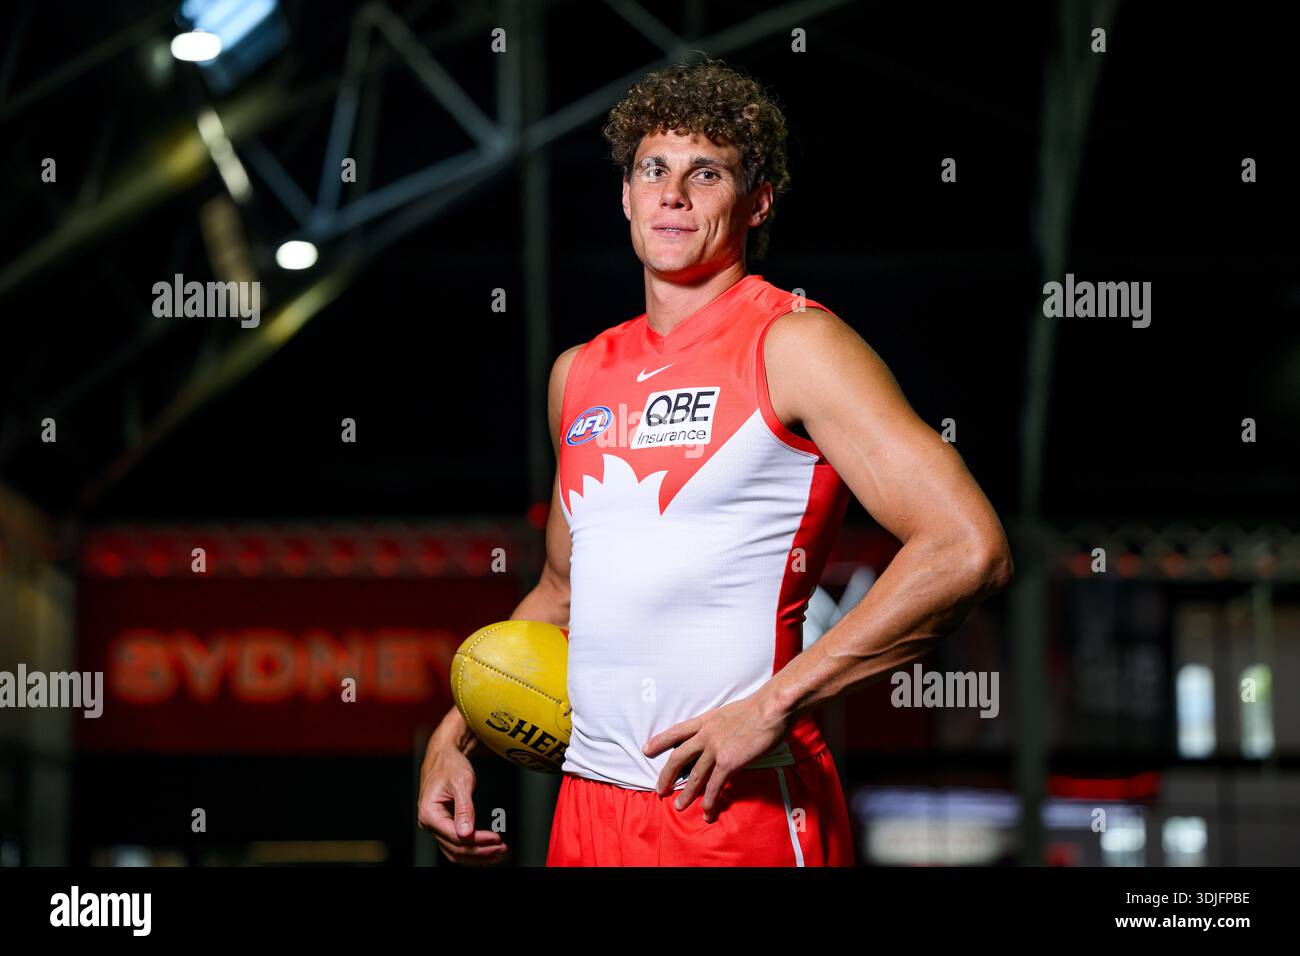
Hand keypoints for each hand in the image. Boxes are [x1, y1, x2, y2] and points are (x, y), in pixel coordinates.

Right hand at [417, 743, 507, 864]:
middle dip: (480, 851)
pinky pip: (455, 844)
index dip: (477, 841)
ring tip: (497, 853)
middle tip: (502, 849)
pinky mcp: (443, 825)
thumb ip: (464, 809)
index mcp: (429, 813)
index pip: (455, 836)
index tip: (496, 839)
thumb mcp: (461, 782)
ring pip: (455, 851)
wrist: (444, 756)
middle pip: (455, 848)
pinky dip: (470, 851)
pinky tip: (485, 854)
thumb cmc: (450, 765)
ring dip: (476, 855)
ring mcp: (435, 826)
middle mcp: (429, 823)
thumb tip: (466, 834)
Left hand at [642, 687, 791, 822]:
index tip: (646, 748)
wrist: (771, 708)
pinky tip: (707, 811)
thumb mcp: (731, 711)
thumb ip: (724, 724)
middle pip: (678, 757)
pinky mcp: (728, 762)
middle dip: (667, 774)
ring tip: (679, 806)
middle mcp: (706, 734)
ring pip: (695, 776)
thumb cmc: (760, 706)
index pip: (677, 731)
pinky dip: (709, 800)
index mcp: (707, 720)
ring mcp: (715, 749)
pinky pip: (714, 786)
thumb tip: (727, 734)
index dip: (660, 741)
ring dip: (686, 794)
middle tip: (659, 788)